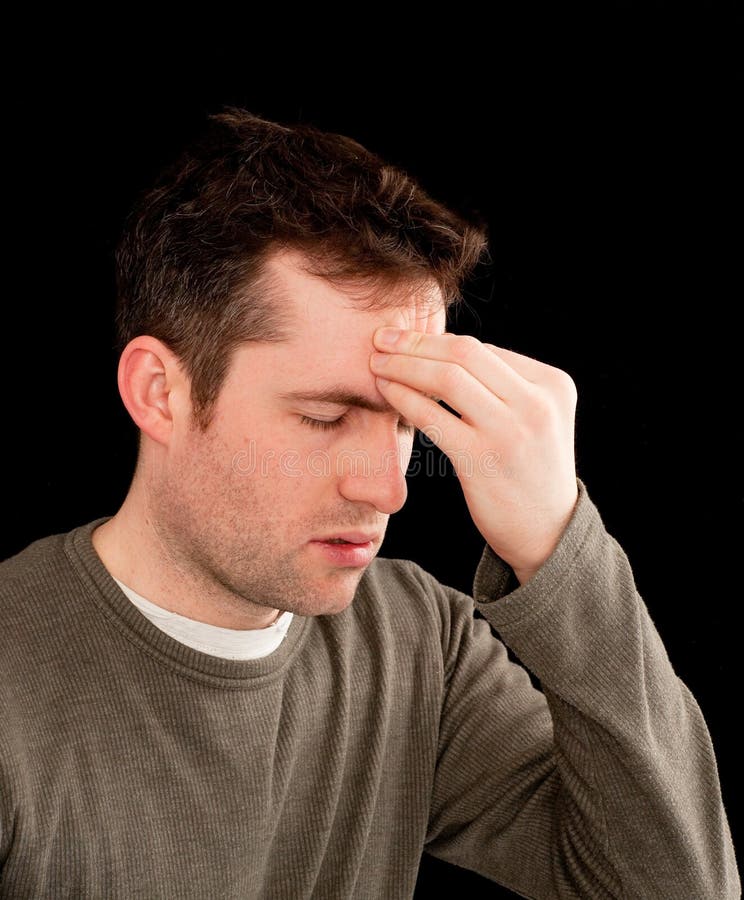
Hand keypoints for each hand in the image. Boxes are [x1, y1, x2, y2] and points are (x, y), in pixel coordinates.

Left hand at [371, 329, 578, 583]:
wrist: (547, 533)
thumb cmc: (529, 471)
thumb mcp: (535, 419)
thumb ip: (501, 386)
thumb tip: (439, 351)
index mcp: (553, 384)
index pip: (484, 349)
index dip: (437, 341)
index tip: (406, 339)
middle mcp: (537, 402)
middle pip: (464, 353)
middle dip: (416, 342)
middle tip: (381, 339)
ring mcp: (512, 431)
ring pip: (447, 378)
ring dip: (404, 365)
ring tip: (376, 363)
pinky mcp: (484, 459)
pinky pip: (433, 417)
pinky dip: (405, 398)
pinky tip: (386, 392)